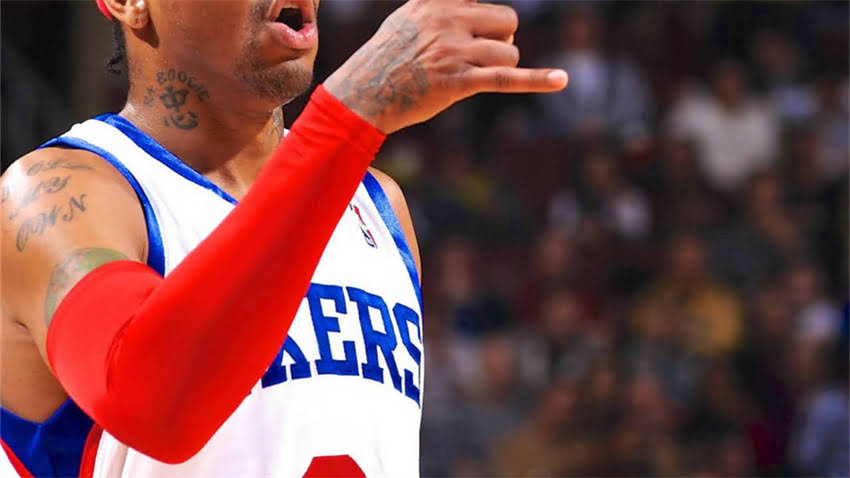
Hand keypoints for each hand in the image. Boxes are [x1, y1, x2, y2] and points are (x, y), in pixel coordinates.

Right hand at [323, 0, 567, 133]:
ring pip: (509, 51)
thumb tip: (472, 4)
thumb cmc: (386, 58)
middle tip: (477, 54)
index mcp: (436, 0)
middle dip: (501, 39)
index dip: (492, 16)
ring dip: (500, 65)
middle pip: (507, 20)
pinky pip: (506, 78)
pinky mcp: (459, 82)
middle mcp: (446, 19)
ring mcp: (454, 50)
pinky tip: (561, 80)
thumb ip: (439, 4)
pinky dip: (537, 80)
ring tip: (471, 74)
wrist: (362, 94)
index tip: (501, 18)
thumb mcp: (410, 16)